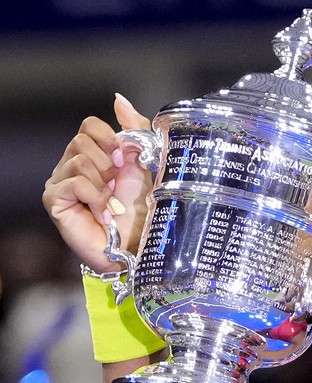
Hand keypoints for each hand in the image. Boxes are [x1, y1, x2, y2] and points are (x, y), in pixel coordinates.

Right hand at [42, 93, 153, 272]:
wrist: (140, 245)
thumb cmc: (143, 210)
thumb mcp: (146, 163)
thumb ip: (136, 130)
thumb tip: (118, 99)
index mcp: (94, 154)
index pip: (89, 125)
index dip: (110, 138)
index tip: (125, 158)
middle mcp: (72, 165)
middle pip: (81, 140)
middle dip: (108, 162)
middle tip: (118, 185)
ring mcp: (60, 182)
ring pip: (78, 160)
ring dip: (103, 182)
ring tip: (112, 202)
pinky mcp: (55, 200)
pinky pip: (73, 182)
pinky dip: (95, 196)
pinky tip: (103, 211)